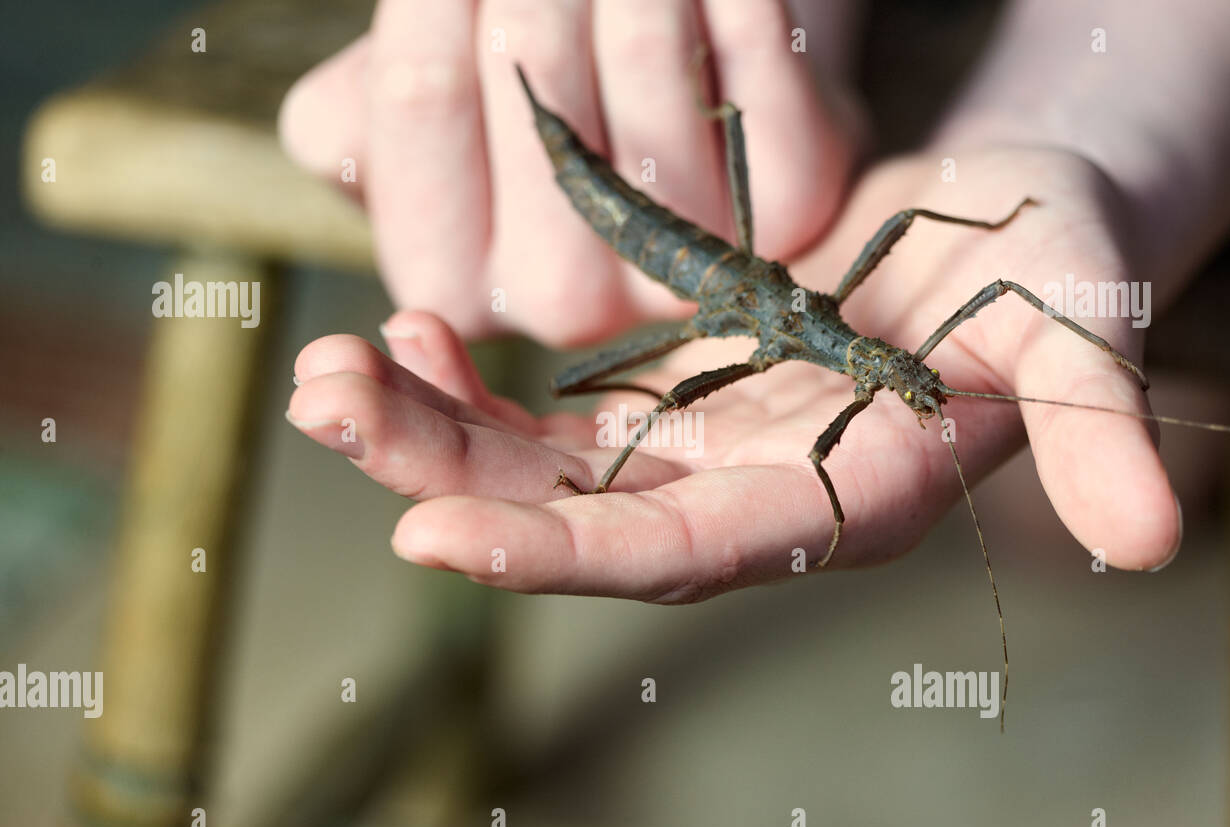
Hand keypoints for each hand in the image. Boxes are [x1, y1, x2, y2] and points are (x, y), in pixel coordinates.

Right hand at [278, 0, 862, 344]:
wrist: (691, 46)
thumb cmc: (546, 61)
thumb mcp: (434, 90)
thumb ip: (365, 118)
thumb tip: (343, 136)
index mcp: (458, 278)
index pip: (424, 107)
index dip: (434, 14)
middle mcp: (571, 301)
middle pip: (538, 101)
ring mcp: (689, 266)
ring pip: (646, 71)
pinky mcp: (792, 210)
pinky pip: (755, 68)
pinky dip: (736, 2)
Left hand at [287, 147, 1180, 600]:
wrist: (1008, 225)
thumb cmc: (1050, 273)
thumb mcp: (1081, 329)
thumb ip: (1099, 424)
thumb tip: (1153, 538)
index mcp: (835, 501)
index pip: (683, 553)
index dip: (561, 555)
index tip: (431, 536)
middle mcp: (749, 491)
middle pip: (578, 517)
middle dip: (445, 480)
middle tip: (323, 411)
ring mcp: (698, 443)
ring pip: (539, 466)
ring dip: (426, 429)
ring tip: (327, 374)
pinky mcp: (668, 388)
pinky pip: (547, 407)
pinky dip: (468, 380)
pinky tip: (406, 334)